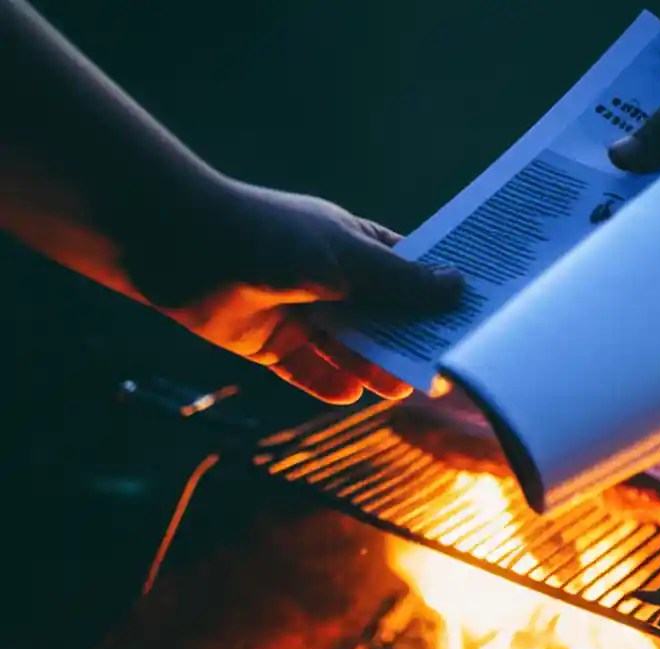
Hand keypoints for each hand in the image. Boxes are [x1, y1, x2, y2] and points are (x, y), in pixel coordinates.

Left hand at [124, 179, 461, 404]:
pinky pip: (309, 371)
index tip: (476, 321)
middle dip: (410, 342)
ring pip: (351, 348)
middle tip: (441, 370)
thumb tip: (460, 287)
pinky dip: (327, 383)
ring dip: (373, 366)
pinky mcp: (272, 344)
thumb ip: (401, 281)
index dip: (442, 295)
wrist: (176, 244)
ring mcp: (304, 312)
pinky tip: (349, 393)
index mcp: (359, 247)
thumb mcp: (345, 259)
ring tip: (398, 388)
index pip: (413, 273)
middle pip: (386, 319)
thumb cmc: (268, 236)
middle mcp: (335, 280)